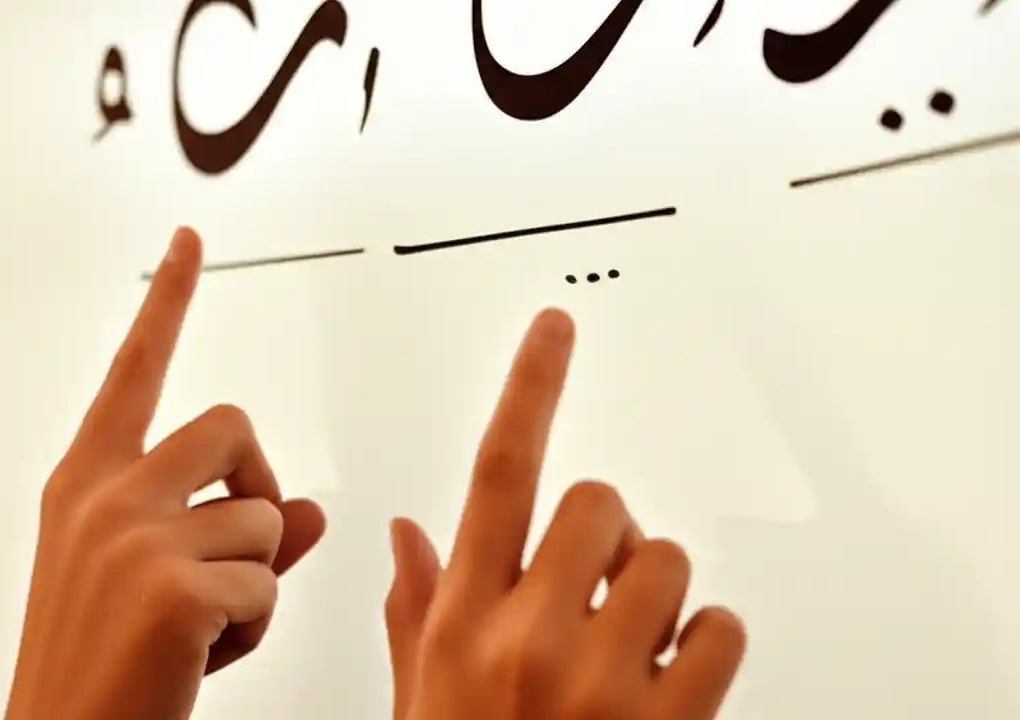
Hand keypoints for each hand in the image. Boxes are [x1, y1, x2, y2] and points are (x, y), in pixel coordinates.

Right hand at [5, 228, 326, 719]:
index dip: (168, 300)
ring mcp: (134, 536)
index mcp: (83, 481)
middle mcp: (102, 493)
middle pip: (234, 425)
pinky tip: (195, 659)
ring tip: (194, 628)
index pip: (136, 369)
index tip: (191, 237)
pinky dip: (251, 631)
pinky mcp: (174, 588)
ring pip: (265, 515)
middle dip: (253, 485)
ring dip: (252, 578)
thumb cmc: (102, 666)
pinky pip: (270, 586)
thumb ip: (228, 528)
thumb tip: (308, 507)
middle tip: (230, 548)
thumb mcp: (149, 581)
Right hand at [384, 309, 745, 719]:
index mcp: (463, 625)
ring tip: (636, 641)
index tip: (555, 331)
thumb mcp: (418, 696)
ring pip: (666, 558)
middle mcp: (530, 642)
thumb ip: (416, 609)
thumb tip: (407, 534)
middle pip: (595, 500)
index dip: (530, 388)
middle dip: (607, 530)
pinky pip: (723, 628)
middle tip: (599, 580)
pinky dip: (713, 639)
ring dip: (661, 588)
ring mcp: (601, 683)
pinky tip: (679, 672)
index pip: (498, 474)